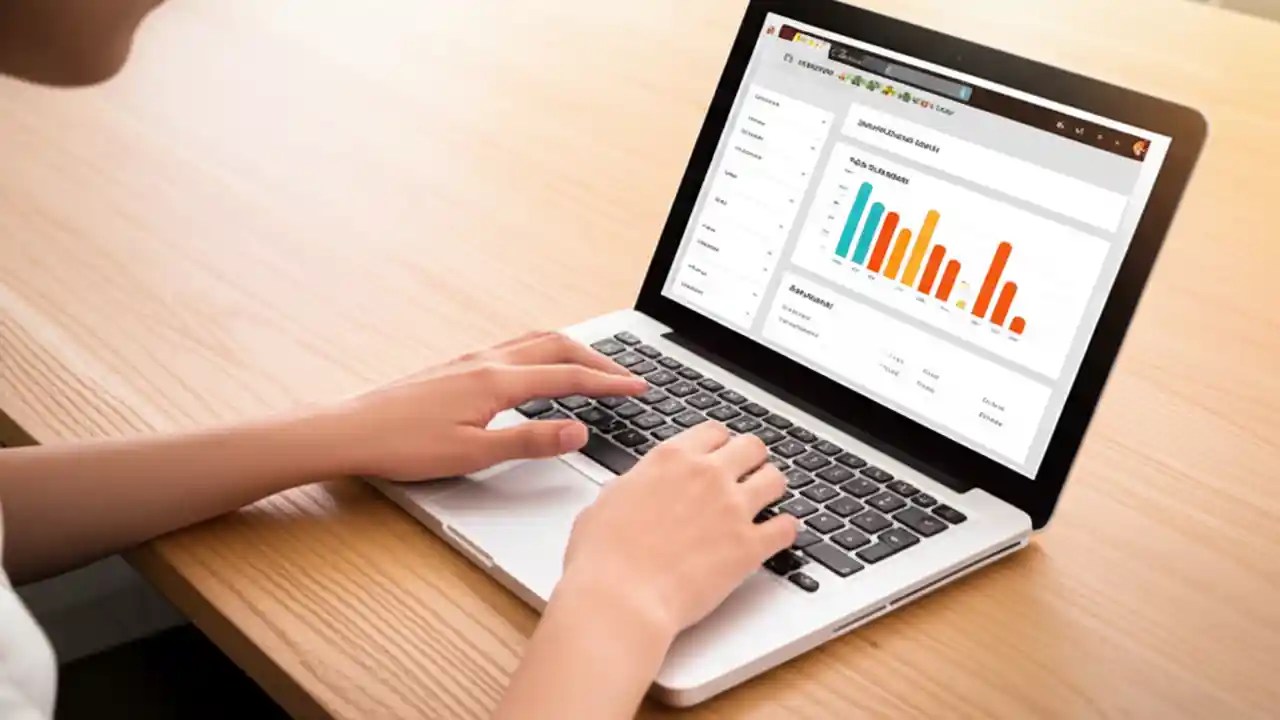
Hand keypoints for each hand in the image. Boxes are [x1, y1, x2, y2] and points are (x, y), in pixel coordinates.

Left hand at [332, 331, 647, 481]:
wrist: (350, 431)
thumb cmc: (403, 446)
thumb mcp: (473, 454)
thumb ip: (530, 441)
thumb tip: (579, 430)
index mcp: (497, 381)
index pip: (568, 378)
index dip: (609, 383)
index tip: (639, 388)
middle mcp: (487, 362)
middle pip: (558, 348)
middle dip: (599, 360)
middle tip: (628, 378)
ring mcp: (471, 360)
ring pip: (536, 341)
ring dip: (572, 350)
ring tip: (594, 367)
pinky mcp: (457, 366)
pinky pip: (515, 346)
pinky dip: (544, 351)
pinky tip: (540, 368)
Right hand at [560, 422, 797, 642]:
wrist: (620, 598)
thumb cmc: (603, 557)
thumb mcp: (606, 502)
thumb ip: (632, 487)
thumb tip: (633, 489)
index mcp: (671, 459)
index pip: (714, 431)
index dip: (719, 445)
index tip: (720, 456)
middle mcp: (707, 475)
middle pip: (752, 446)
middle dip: (751, 460)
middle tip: (746, 476)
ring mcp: (732, 509)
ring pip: (776, 479)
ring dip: (771, 489)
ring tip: (764, 503)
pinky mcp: (749, 547)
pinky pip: (787, 527)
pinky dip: (784, 531)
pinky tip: (775, 536)